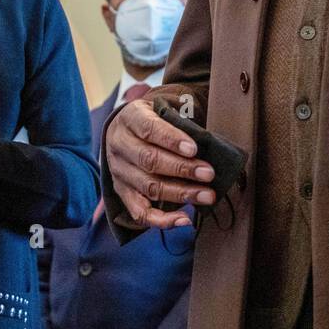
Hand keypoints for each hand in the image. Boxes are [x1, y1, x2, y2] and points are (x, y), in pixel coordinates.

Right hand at [105, 98, 216, 228]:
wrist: (124, 130)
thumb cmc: (153, 120)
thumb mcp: (161, 108)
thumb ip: (180, 120)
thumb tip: (208, 141)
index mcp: (130, 118)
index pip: (149, 129)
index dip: (171, 140)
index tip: (194, 149)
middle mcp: (120, 145)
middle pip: (149, 161)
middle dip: (182, 169)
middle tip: (209, 174)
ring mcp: (120, 171)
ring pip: (148, 187)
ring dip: (181, 193)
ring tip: (206, 195)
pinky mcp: (123, 193)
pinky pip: (140, 212)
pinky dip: (163, 220)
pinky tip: (185, 219)